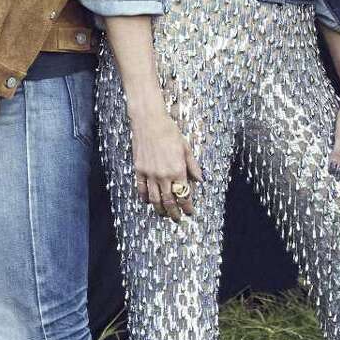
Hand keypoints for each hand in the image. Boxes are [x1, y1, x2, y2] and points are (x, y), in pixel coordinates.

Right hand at [131, 106, 200, 220]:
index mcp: (178, 170)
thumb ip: (193, 166)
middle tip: (177, 219)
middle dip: (174, 213)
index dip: (187, 207)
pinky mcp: (139, 170)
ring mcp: (150, 174)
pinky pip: (141, 189)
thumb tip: (200, 179)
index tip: (190, 212)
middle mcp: (163, 175)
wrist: (149, 121)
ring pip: (154, 199)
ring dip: (160, 209)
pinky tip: (148, 202)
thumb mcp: (186, 148)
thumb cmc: (169, 131)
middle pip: (169, 201)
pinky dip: (145, 198)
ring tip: (164, 214)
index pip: (184, 195)